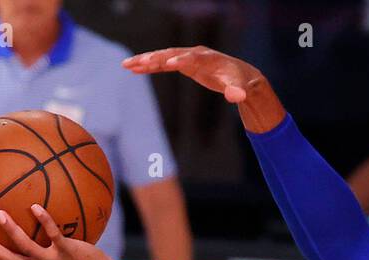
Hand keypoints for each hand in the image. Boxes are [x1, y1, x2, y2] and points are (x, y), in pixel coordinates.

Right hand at [122, 46, 284, 130]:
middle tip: (138, 62)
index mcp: (208, 58)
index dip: (182, 60)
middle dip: (156, 57)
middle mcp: (195, 54)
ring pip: (163, 57)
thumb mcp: (241, 88)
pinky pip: (163, 63)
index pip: (192, 57)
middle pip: (172, 53)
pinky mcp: (183, 64)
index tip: (170, 63)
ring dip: (146, 60)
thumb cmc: (240, 82)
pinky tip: (135, 69)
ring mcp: (187, 57)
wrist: (240, 76)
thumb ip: (237, 92)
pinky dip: (149, 66)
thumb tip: (237, 97)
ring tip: (127, 65)